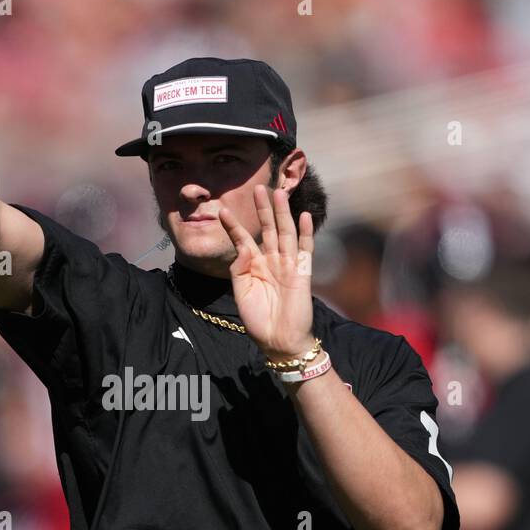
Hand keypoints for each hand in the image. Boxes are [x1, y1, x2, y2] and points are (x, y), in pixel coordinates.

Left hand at [218, 185, 314, 359]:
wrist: (279, 341)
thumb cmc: (258, 320)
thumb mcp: (241, 293)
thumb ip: (239, 269)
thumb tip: (242, 247)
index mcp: (254, 266)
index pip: (243, 239)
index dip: (234, 225)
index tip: (223, 209)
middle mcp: (271, 261)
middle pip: (268, 229)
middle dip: (262, 209)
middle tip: (258, 187)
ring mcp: (288, 265)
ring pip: (285, 233)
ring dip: (282, 213)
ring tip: (278, 192)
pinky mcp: (302, 273)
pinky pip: (305, 249)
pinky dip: (305, 233)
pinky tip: (304, 216)